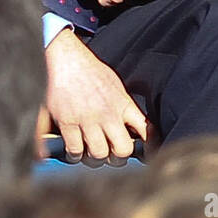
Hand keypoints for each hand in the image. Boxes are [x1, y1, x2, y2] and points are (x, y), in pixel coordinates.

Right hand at [44, 27, 149, 159]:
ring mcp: (88, 119)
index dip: (151, 148)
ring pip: (98, 155)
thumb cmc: (90, 71)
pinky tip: (73, 150)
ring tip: (89, 153)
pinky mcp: (67, 122)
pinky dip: (73, 155)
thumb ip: (125, 107)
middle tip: (110, 156)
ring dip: (94, 159)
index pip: (146, 130)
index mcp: (123, 104)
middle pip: (122, 151)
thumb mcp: (116, 85)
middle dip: (117, 159)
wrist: (66, 58)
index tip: (148, 156)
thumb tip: (133, 127)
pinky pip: (74, 150)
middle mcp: (108, 114)